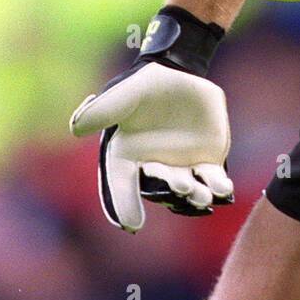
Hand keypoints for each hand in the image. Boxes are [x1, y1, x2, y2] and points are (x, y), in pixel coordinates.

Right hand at [69, 8, 231, 230]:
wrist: (178, 76)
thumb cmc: (144, 87)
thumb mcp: (121, 96)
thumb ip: (101, 111)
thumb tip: (76, 128)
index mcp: (126, 157)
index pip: (121, 186)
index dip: (123, 205)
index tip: (131, 224)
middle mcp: (153, 168)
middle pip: (160, 187)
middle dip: (170, 191)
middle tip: (181, 187)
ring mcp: (181, 168)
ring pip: (188, 190)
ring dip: (195, 195)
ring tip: (202, 195)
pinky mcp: (206, 162)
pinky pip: (212, 180)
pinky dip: (218, 187)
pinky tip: (224, 190)